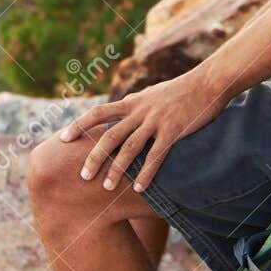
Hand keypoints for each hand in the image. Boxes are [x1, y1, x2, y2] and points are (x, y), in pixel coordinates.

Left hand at [57, 71, 229, 192]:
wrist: (207, 82)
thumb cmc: (180, 90)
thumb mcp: (151, 94)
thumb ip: (136, 104)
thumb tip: (123, 111)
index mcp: (131, 102)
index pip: (97, 113)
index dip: (79, 125)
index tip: (62, 138)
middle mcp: (139, 111)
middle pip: (109, 136)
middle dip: (94, 157)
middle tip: (83, 176)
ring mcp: (155, 121)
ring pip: (129, 149)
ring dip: (117, 170)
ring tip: (107, 188)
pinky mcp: (173, 131)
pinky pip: (156, 156)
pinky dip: (146, 173)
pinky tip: (139, 187)